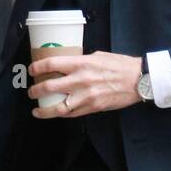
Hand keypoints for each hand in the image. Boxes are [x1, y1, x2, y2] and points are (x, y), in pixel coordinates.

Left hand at [28, 52, 142, 117]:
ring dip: (44, 110)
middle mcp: (81, 80)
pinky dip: (62, 114)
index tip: (32, 70)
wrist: (138, 80)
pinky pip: (72, 114)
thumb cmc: (121, 65)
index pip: (51, 64)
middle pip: (49, 87)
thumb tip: (69, 65)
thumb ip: (82, 61)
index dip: (37, 67)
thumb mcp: (98, 56)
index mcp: (81, 63)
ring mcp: (86, 96)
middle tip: (32, 91)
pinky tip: (56, 113)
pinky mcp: (93, 108)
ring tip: (37, 110)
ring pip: (58, 107)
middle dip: (35, 90)